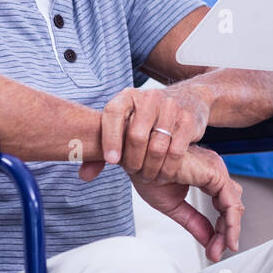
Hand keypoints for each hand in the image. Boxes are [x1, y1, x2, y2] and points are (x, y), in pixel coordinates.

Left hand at [78, 82, 210, 183]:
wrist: (188, 99)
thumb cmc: (149, 118)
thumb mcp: (125, 125)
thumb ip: (102, 150)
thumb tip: (85, 175)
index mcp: (128, 96)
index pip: (113, 114)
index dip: (110, 139)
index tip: (112, 161)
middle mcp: (149, 98)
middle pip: (136, 135)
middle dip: (132, 161)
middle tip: (133, 171)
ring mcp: (171, 107)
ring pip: (157, 147)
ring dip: (150, 168)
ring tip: (147, 176)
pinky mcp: (188, 120)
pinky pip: (176, 151)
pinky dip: (168, 168)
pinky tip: (163, 174)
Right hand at [130, 145, 243, 261]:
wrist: (136, 161)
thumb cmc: (149, 174)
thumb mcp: (175, 206)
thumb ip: (194, 222)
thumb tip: (209, 240)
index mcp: (206, 175)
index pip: (223, 205)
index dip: (222, 229)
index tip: (213, 249)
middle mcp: (214, 170)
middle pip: (232, 206)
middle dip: (226, 232)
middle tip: (215, 252)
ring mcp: (216, 169)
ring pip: (234, 204)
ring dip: (229, 230)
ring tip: (220, 249)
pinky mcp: (214, 172)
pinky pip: (230, 201)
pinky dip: (230, 221)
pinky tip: (226, 236)